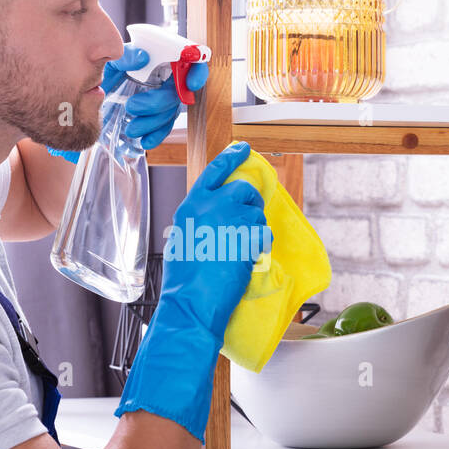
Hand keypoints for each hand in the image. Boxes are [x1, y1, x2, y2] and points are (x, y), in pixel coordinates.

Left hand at [45, 45, 210, 164]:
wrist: (87, 97)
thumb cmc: (102, 73)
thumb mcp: (110, 62)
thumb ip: (126, 56)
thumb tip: (142, 56)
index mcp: (159, 60)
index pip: (190, 61)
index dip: (196, 72)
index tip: (190, 84)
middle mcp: (165, 80)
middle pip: (177, 94)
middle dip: (156, 104)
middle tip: (132, 107)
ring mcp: (162, 100)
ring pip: (170, 113)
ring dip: (153, 123)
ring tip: (130, 128)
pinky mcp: (155, 118)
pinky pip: (164, 129)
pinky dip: (155, 136)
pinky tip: (145, 141)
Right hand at [157, 140, 270, 337]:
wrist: (192, 299)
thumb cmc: (185, 276)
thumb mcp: (183, 236)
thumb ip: (200, 217)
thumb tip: (217, 213)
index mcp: (192, 204)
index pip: (215, 169)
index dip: (232, 156)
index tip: (244, 148)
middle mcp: (212, 204)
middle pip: (244, 190)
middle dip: (250, 205)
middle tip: (244, 225)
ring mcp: (232, 218)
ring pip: (257, 214)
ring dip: (254, 231)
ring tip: (237, 250)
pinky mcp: (250, 234)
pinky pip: (264, 233)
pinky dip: (259, 246)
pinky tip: (244, 258)